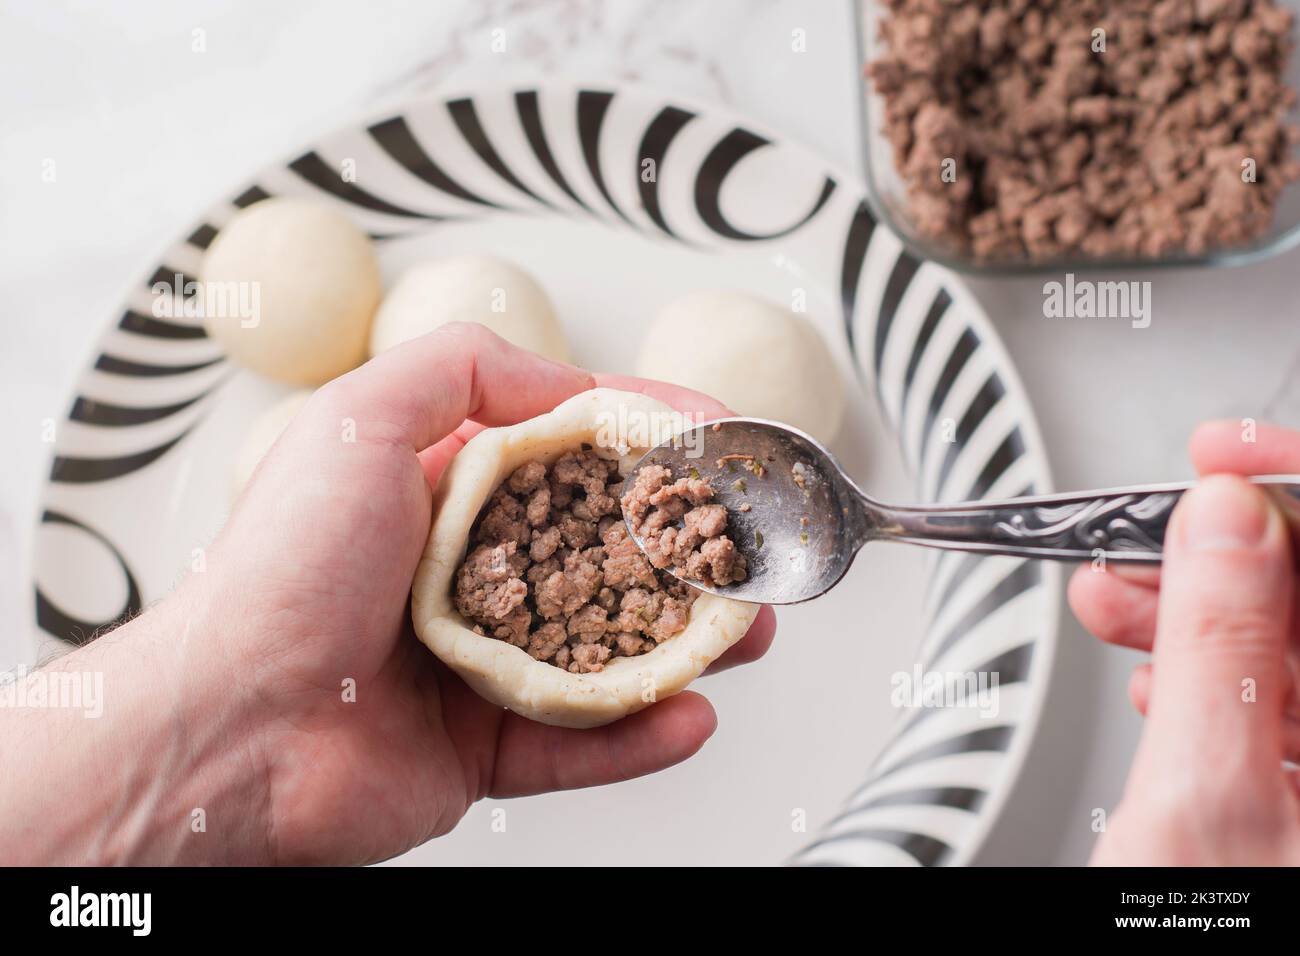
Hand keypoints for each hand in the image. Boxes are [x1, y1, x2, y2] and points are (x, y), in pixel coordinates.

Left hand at [0, 323, 774, 864]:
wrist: (228, 721)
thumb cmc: (284, 566)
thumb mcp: (362, 417)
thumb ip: (464, 367)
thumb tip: (569, 378)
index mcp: (448, 494)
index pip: (576, 457)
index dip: (654, 442)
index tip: (721, 437)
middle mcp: (473, 576)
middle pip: (609, 557)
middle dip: (690, 552)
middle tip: (750, 550)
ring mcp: (484, 665)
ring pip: (611, 651)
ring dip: (688, 643)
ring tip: (747, 633)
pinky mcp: (484, 748)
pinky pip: (581, 744)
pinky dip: (641, 736)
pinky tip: (692, 717)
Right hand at [1069, 420, 1299, 864]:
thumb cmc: (1214, 940)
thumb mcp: (1202, 792)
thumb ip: (1217, 645)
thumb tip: (1222, 520)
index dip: (1288, 483)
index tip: (1216, 454)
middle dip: (1217, 548)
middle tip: (1135, 532)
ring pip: (1282, 641)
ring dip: (1189, 607)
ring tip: (1108, 596)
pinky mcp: (1292, 800)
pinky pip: (1267, 698)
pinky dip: (1197, 669)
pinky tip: (1151, 672)